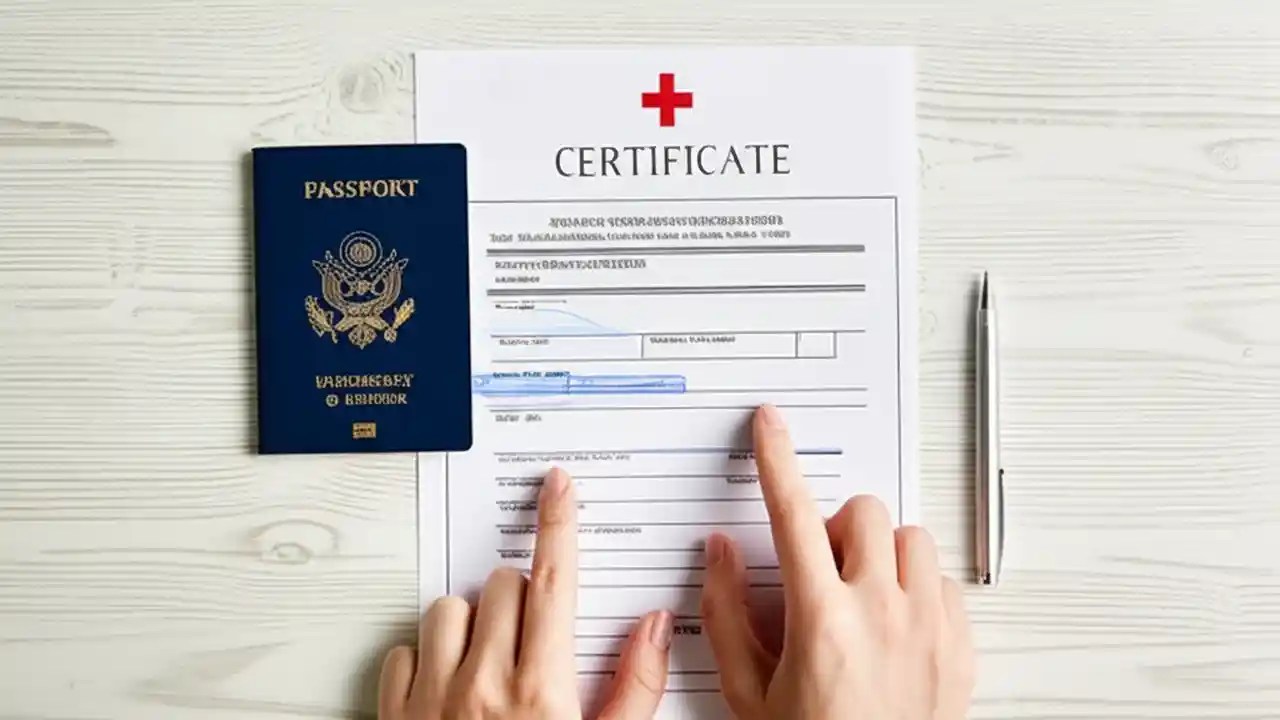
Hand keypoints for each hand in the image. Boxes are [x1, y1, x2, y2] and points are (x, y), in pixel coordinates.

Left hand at [380, 468, 673, 718]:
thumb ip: (634, 686)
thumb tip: (652, 625)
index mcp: (541, 692)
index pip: (553, 580)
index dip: (558, 522)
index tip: (558, 488)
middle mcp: (482, 684)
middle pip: (504, 583)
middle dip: (525, 594)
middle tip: (536, 634)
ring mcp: (431, 696)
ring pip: (449, 607)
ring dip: (472, 619)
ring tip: (489, 657)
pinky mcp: (393, 713)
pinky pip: (403, 650)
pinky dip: (424, 657)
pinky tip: (446, 684)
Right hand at [701, 405, 974, 719]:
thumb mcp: (748, 694)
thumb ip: (726, 614)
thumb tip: (720, 554)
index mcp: (821, 619)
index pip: (793, 513)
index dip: (776, 459)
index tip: (769, 427)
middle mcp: (882, 613)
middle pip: (863, 512)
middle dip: (835, 528)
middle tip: (819, 567)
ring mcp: (930, 627)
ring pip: (911, 539)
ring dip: (881, 552)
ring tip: (861, 592)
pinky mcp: (962, 646)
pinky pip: (946, 581)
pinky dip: (919, 587)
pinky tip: (895, 622)